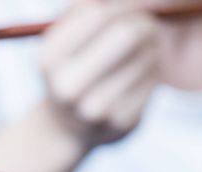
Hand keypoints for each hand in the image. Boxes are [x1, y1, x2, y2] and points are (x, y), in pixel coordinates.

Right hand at [39, 0, 160, 148]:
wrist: (65, 129)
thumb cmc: (70, 69)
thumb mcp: (63, 39)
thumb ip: (86, 9)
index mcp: (49, 60)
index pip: (97, 14)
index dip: (121, 5)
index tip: (129, 9)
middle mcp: (67, 87)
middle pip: (126, 33)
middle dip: (143, 22)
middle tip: (147, 25)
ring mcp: (94, 109)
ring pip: (146, 55)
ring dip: (151, 47)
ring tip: (141, 52)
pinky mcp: (120, 123)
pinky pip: (152, 80)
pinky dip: (153, 70)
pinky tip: (140, 76)